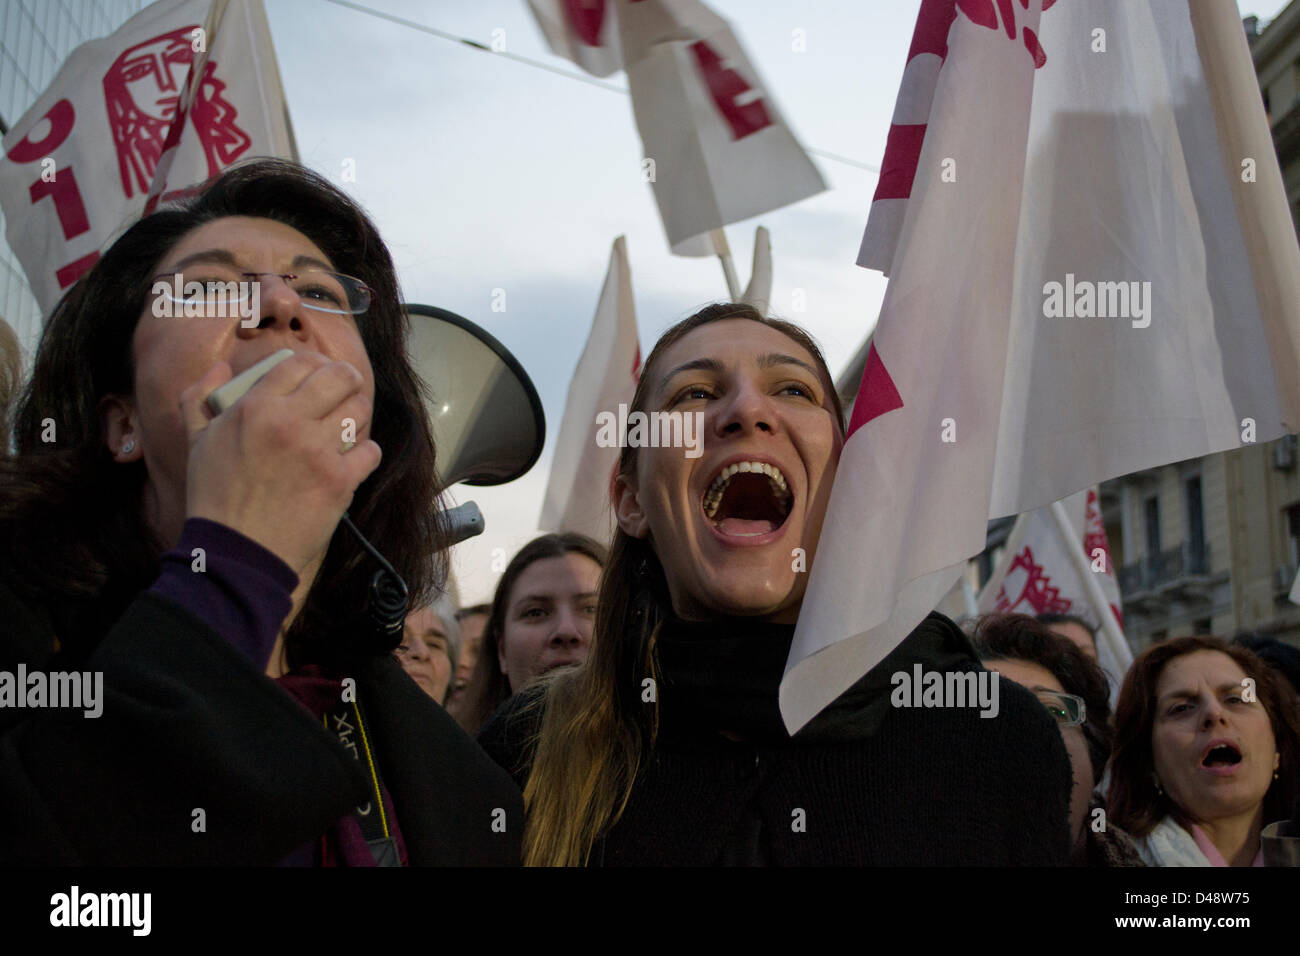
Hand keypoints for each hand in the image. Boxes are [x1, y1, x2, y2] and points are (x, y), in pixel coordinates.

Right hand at [179, 351, 380, 575]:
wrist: (237, 550)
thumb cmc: (215, 497)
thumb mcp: (196, 442)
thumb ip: (200, 397)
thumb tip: (221, 367)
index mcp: (255, 407)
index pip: (300, 363)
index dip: (316, 363)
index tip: (320, 374)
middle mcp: (289, 423)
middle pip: (339, 377)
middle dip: (347, 379)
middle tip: (345, 389)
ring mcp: (317, 452)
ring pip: (359, 411)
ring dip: (356, 415)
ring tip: (347, 424)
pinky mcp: (339, 481)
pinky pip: (370, 451)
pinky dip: (365, 453)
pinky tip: (352, 460)